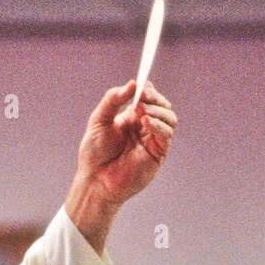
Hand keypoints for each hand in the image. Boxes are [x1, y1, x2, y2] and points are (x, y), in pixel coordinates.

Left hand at [66, 80, 176, 250]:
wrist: (95, 180)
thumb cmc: (94, 153)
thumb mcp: (99, 120)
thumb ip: (113, 100)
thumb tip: (132, 84)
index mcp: (131, 118)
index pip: (148, 97)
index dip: (147, 89)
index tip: (139, 85)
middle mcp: (145, 127)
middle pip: (162, 105)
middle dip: (154, 97)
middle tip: (141, 97)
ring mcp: (153, 140)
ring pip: (169, 117)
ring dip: (158, 110)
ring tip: (140, 111)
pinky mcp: (158, 154)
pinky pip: (166, 135)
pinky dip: (158, 125)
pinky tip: (145, 122)